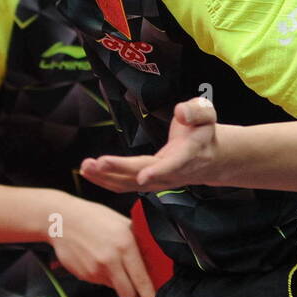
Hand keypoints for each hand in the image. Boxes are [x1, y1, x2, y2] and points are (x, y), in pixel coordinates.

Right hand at [48, 195, 155, 296]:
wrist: (61, 219)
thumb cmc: (93, 217)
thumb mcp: (121, 222)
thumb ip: (138, 241)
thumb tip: (153, 261)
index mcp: (125, 244)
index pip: (142, 280)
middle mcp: (111, 260)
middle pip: (128, 295)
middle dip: (131, 293)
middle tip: (130, 282)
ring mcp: (96, 270)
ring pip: (114, 288)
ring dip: (115, 280)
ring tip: (106, 259)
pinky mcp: (84, 275)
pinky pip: (99, 282)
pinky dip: (100, 274)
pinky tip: (94, 258)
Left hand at [79, 97, 219, 192]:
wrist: (210, 159)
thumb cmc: (204, 132)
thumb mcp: (207, 113)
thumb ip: (196, 111)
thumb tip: (181, 113)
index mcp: (188, 155)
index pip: (173, 165)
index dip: (158, 172)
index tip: (143, 176)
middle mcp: (172, 173)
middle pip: (144, 174)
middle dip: (120, 170)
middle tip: (99, 162)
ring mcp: (159, 181)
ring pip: (130, 183)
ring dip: (107, 177)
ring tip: (86, 167)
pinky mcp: (147, 182)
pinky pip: (124, 184)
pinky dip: (106, 180)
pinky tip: (89, 172)